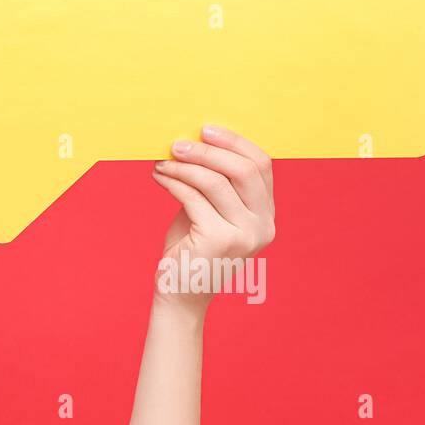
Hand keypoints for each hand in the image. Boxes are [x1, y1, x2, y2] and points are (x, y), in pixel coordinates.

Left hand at [151, 125, 274, 311]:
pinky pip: (194, 197)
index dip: (235, 142)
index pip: (262, 165)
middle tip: (178, 144)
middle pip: (244, 170)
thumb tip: (193, 142)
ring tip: (163, 162)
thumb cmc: (191, 249)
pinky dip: (174, 181)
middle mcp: (262, 225)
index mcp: (265, 214)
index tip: (206, 130)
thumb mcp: (209, 211)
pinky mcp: (220, 240)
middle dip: (208, 151)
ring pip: (216, 182)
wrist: (180, 294)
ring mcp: (245, 235)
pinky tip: (159, 176)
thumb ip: (213, 184)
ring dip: (185, 166)